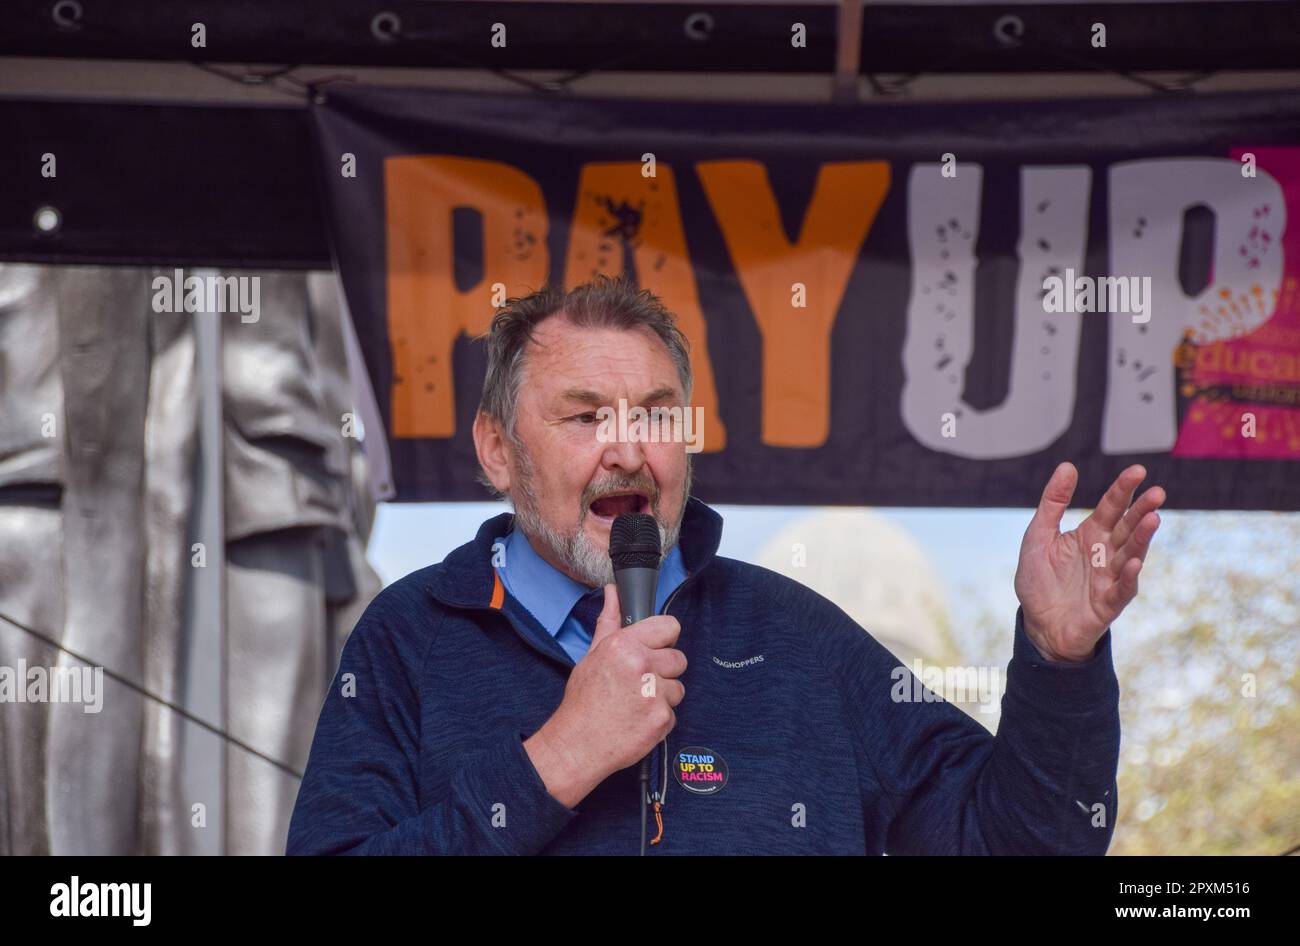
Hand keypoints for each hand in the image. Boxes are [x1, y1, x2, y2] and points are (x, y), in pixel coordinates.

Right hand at [524, 583, 686, 806]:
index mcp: (625, 645)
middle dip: (663, 670)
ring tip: (636, 703)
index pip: (670, 626)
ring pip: (678, 687)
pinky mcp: (662, 718)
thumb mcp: (593, 655)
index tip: (654, 649)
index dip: (663, 639)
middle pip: (679, 658)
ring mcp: (654, 693)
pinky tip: (638, 720)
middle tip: (640, 682)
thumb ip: (609, 621)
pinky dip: (658, 718)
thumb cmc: (583, 700)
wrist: (578, 744)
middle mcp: (642, 665)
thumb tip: (613, 592)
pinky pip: (673, 712)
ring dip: (662, 696)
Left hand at [1014, 462, 1164, 662]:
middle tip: (1157, 493)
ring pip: (1131, 554)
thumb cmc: (1040, 580)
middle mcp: (1106, 553)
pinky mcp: (1108, 603)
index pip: (1111, 507)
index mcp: (1090, 534)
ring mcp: (1110, 578)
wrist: (1038, 625)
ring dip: (1141, 539)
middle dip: (1141, 510)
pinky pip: (1122, 588)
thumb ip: (1052, 503)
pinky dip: (1128, 576)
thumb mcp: (1039, 536)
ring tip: (1152, 519)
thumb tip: (1067, 466)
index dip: (1123, 489)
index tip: (1138, 470)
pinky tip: (1133, 562)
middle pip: (1127, 527)